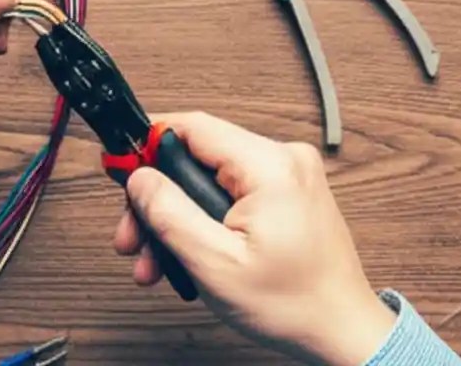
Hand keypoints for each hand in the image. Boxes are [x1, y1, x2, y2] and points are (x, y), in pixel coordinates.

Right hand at [113, 113, 396, 365]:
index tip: (118, 162)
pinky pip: (230, 194)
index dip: (147, 142)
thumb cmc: (295, 305)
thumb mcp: (214, 262)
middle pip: (196, 158)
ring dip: (177, 219)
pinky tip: (187, 256)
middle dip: (158, 200)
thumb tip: (139, 177)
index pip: (193, 127)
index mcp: (270, 166)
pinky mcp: (288, 195)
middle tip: (132, 237)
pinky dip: (205, 222)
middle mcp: (284, 160)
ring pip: (209, 181)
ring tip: (156, 261)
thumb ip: (169, 213)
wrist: (342, 334)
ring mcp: (289, 177)